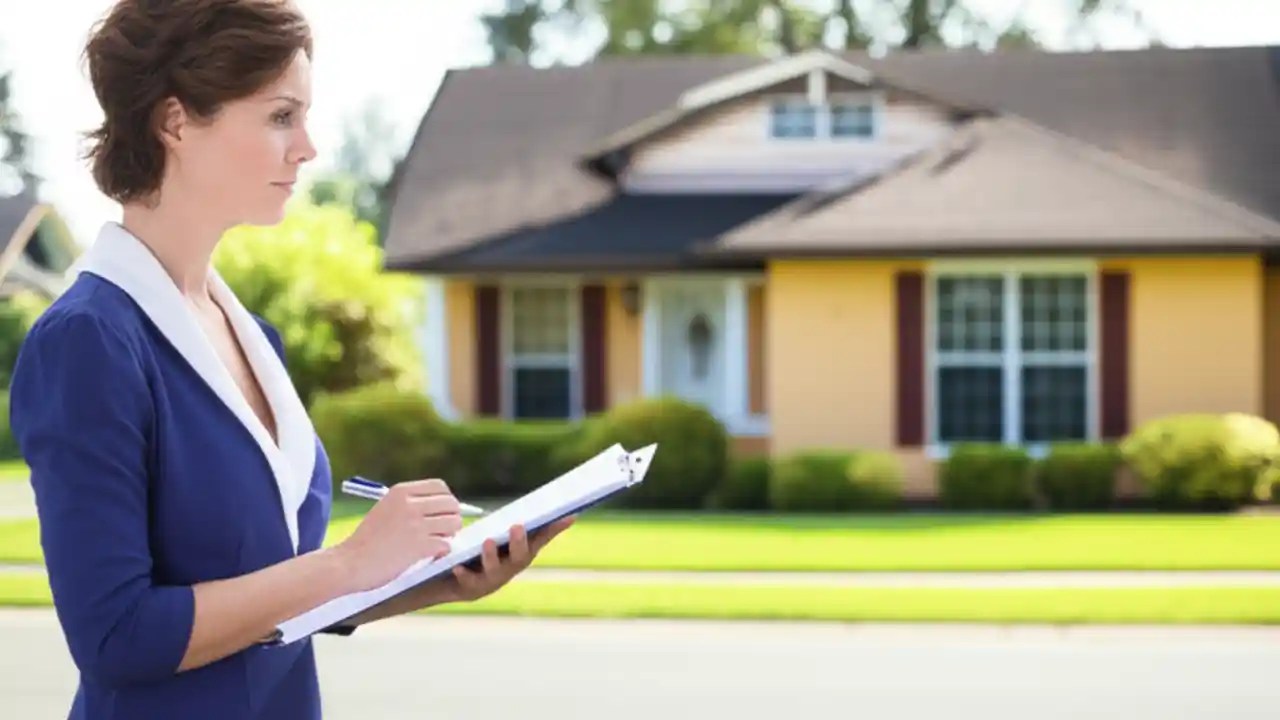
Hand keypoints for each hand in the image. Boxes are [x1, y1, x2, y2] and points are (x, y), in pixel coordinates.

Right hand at [334, 479, 462, 592]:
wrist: (349, 563)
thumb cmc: (366, 541)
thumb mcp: (385, 509)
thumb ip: (410, 504)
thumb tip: (442, 507)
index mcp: (401, 492)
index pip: (440, 486)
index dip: (446, 500)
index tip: (441, 512)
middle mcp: (410, 504)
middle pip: (451, 503)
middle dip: (452, 517)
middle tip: (442, 530)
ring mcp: (416, 525)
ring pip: (454, 523)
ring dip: (450, 535)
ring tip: (436, 542)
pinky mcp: (419, 546)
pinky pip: (446, 545)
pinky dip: (442, 552)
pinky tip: (430, 555)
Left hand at [446, 516, 575, 602]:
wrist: (444, 581)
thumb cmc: (474, 552)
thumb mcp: (492, 535)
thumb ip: (511, 525)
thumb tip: (530, 503)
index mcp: (519, 554)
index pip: (541, 540)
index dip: (556, 529)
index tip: (569, 515)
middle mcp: (509, 570)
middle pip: (520, 558)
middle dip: (520, 542)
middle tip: (518, 525)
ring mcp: (491, 582)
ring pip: (496, 571)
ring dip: (493, 556)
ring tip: (488, 540)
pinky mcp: (469, 590)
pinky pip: (468, 583)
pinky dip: (464, 574)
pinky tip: (457, 566)